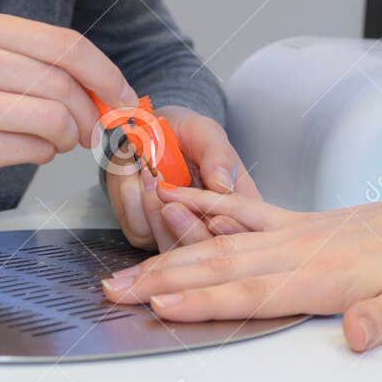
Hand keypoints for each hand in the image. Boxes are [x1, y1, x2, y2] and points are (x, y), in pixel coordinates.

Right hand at [0, 9, 133, 202]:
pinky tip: (29, 151)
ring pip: (55, 116)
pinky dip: (44, 154)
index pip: (64, 43)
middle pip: (64, 81)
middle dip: (92, 110)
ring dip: (68, 136)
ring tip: (57, 141)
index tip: (122, 94)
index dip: (104, 71)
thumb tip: (100, 86)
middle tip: (93, 129)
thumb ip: (32, 64)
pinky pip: (34, 149)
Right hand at [100, 179, 381, 350]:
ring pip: (221, 240)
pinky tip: (173, 200)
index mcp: (325, 274)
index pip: (253, 291)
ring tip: (128, 267)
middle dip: (165, 278)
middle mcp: (301, 247)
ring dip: (171, 254)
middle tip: (115, 290)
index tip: (160, 305)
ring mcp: (295, 230)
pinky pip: (242, 211)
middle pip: (221, 264)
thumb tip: (355, 336)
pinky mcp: (297, 221)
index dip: (204, 300)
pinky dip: (205, 205)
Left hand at [105, 105, 259, 251]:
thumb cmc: (187, 135)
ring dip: (156, 211)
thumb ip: (218, 158)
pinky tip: (138, 178)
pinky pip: (142, 232)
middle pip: (207, 250)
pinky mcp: (147, 234)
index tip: (215, 219)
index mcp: (239, 208)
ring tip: (151, 175)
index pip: (245, 231)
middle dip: (189, 230)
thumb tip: (223, 185)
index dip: (233, 232)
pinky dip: (136, 202)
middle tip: (173, 203)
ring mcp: (177, 235)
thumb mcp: (208, 135)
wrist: (149, 130)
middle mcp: (209, 228)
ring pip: (170, 246)